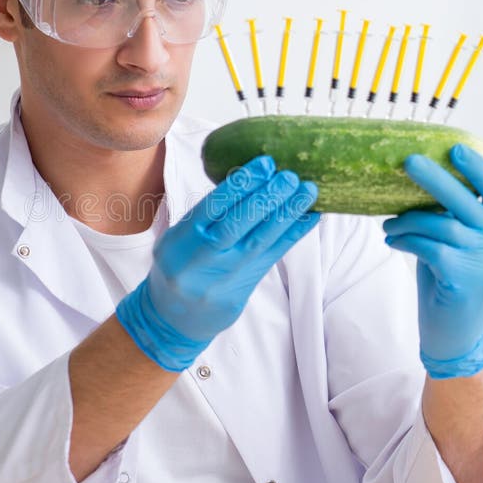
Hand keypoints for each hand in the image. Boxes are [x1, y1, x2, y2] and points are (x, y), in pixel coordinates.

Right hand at [116, 155, 319, 370]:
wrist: (172, 318)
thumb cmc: (176, 267)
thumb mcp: (175, 240)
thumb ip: (204, 216)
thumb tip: (245, 179)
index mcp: (180, 242)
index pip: (213, 207)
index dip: (240, 184)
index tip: (265, 164)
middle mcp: (201, 260)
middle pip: (238, 224)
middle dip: (267, 197)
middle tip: (289, 176)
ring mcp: (224, 278)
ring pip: (260, 241)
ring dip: (287, 213)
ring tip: (307, 190)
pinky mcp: (243, 290)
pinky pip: (272, 258)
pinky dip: (293, 235)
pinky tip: (310, 217)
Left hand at [382, 144, 482, 378]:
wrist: (453, 332)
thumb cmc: (447, 279)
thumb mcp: (454, 243)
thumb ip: (447, 217)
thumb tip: (413, 181)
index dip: (478, 168)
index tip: (455, 148)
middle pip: (465, 202)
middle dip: (434, 179)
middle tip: (407, 161)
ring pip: (440, 225)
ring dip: (406, 221)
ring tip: (387, 226)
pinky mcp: (465, 280)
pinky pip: (428, 248)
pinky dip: (405, 241)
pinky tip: (391, 242)